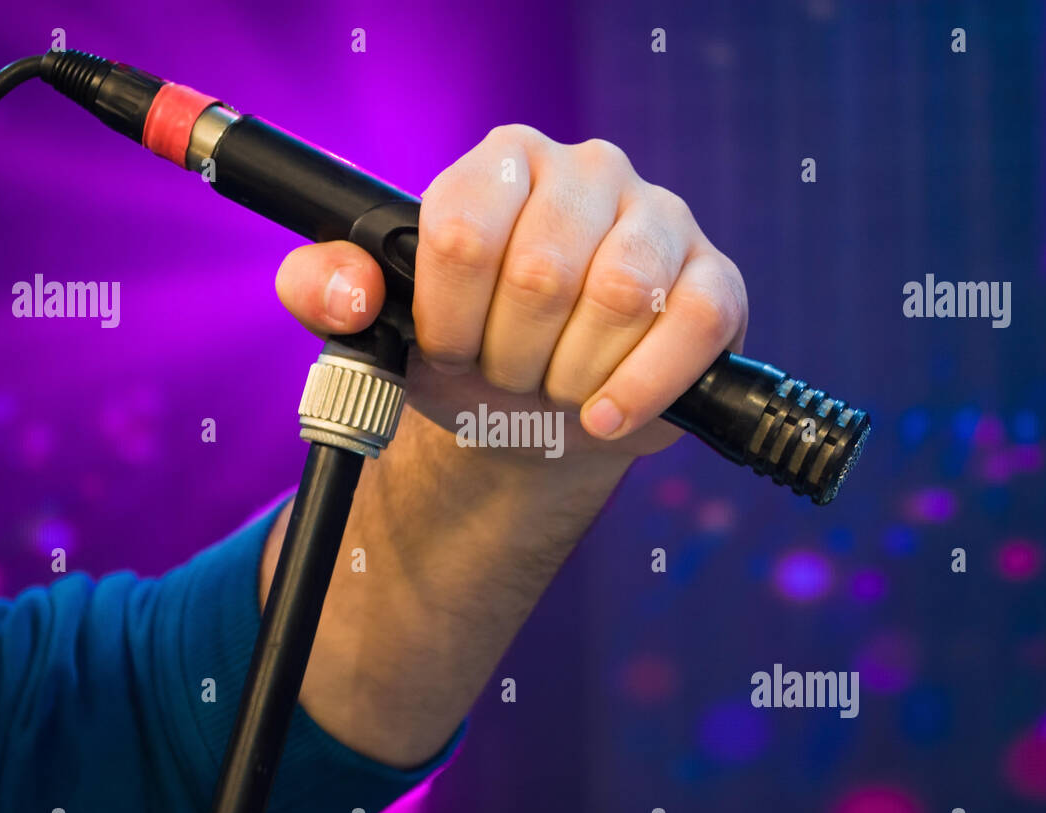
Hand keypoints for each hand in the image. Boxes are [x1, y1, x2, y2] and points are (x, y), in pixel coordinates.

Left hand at [275, 124, 747, 463]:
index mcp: (501, 162)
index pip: (463, 231)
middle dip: (510, 356)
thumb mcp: (389, 328)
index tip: (450, 349)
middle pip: (540, 272)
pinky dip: (641, 388)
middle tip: (506, 375)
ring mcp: (661, 218)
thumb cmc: (469, 356)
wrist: (539, 414)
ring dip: (570, 374)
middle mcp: (587, 170)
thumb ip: (330, 294)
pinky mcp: (715, 279)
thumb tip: (347, 291)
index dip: (450, 318)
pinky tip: (605, 415)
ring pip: (617, 295)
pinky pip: (690, 326)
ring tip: (555, 388)